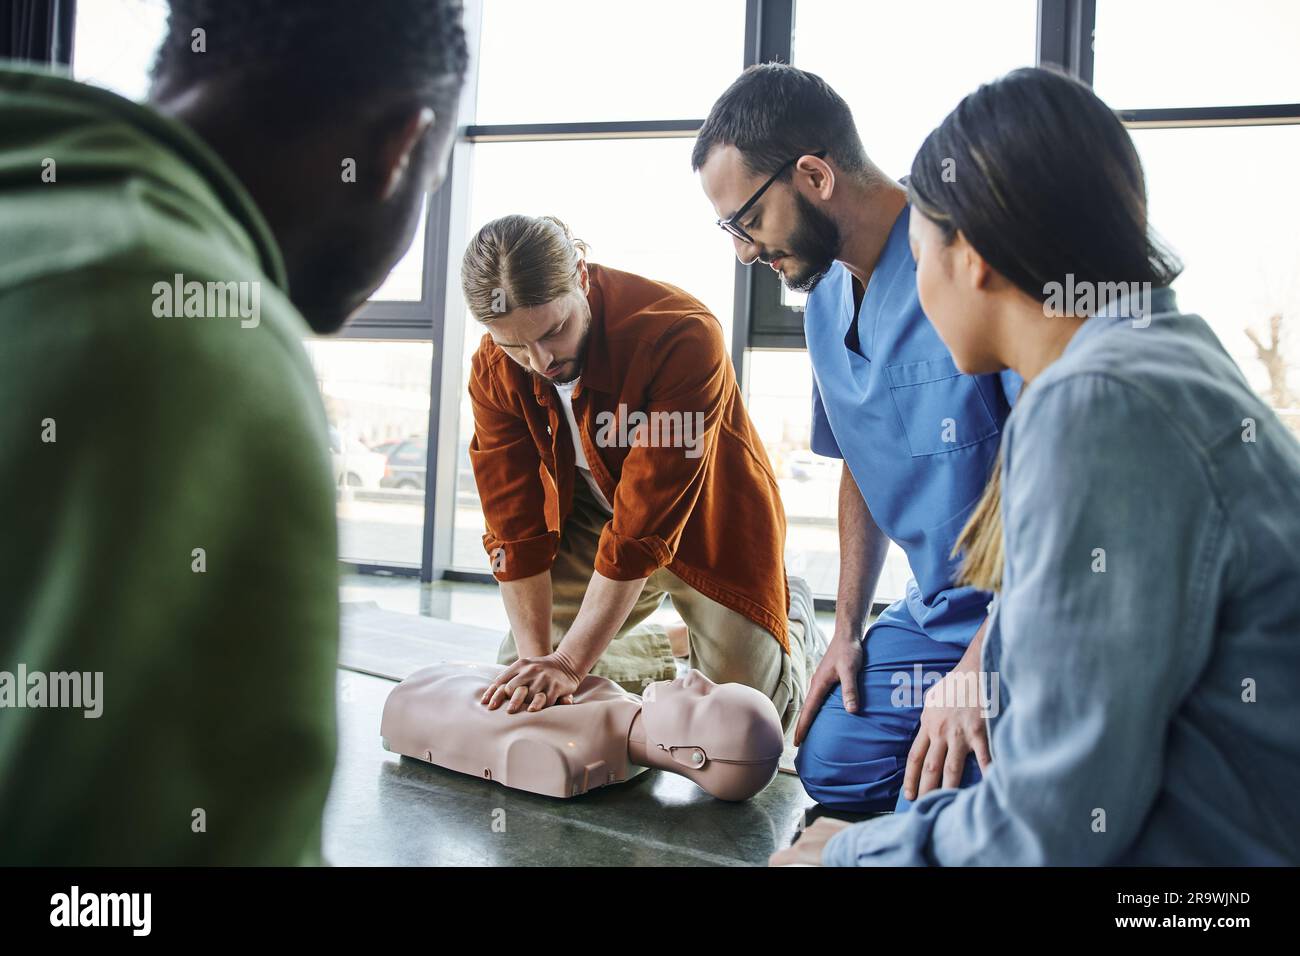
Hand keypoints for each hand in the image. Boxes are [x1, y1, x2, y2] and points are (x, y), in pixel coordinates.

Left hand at [481, 652, 580, 713]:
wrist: (566, 663)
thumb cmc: (539, 669)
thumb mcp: (525, 667)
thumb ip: (508, 678)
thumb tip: (488, 696)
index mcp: (520, 665)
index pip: (502, 680)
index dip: (494, 694)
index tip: (488, 706)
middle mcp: (531, 670)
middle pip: (513, 688)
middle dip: (506, 700)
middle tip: (503, 711)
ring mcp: (543, 678)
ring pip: (528, 694)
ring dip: (521, 704)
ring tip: (513, 712)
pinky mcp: (556, 686)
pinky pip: (545, 699)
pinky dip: (539, 706)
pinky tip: (533, 711)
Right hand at [769, 817, 852, 865]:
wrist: (866, 847)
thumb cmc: (845, 860)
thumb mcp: (821, 865)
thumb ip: (805, 862)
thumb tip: (803, 863)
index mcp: (802, 851)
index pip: (777, 859)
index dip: (776, 865)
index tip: (778, 867)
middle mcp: (805, 836)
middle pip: (795, 849)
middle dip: (800, 857)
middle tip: (812, 863)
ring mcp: (815, 826)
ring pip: (805, 839)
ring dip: (810, 847)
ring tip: (824, 855)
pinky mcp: (825, 820)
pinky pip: (815, 830)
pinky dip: (818, 837)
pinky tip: (829, 844)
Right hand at [793, 626, 863, 746]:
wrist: (847, 635)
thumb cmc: (848, 651)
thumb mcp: (850, 670)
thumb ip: (850, 690)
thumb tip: (851, 711)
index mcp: (819, 684)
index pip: (808, 710)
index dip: (803, 727)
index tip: (797, 742)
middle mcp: (817, 684)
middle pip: (807, 709)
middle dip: (802, 726)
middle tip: (799, 743)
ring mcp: (821, 681)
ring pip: (812, 704)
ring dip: (809, 718)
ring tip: (808, 732)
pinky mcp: (827, 679)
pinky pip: (818, 699)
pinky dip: (816, 709)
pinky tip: (821, 713)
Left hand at [902, 656, 990, 799]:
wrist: (975, 667)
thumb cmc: (956, 681)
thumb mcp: (932, 697)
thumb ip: (928, 716)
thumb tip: (924, 728)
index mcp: (928, 724)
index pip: (915, 756)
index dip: (910, 777)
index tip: (908, 793)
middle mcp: (941, 732)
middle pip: (930, 767)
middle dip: (925, 789)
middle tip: (922, 807)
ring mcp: (960, 733)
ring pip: (951, 769)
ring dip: (947, 790)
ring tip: (946, 806)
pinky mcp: (980, 731)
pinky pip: (982, 758)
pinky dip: (984, 775)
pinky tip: (985, 790)